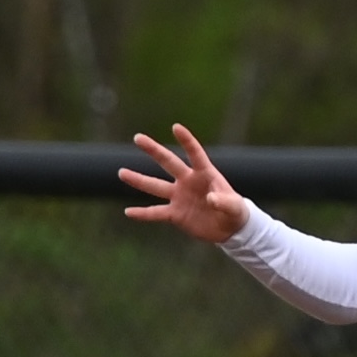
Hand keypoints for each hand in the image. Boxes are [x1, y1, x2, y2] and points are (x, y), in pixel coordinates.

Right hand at [119, 123, 248, 243]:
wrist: (230, 228)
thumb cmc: (235, 211)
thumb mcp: (235, 207)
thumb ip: (224, 201)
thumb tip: (211, 199)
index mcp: (205, 174)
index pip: (195, 154)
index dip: (187, 141)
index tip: (176, 127)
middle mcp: (188, 181)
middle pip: (168, 163)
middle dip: (154, 150)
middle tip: (138, 138)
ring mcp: (180, 197)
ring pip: (156, 186)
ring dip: (139, 180)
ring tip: (121, 172)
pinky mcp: (176, 214)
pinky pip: (157, 213)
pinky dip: (143, 214)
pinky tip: (128, 212)